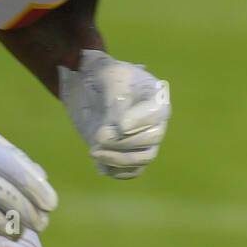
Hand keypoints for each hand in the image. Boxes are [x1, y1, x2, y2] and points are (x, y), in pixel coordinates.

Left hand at [58, 50, 169, 178]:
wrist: (89, 85)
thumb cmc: (103, 75)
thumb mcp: (109, 76)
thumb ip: (116, 100)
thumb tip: (121, 130)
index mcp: (156, 97)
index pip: (157, 113)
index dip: (139, 122)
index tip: (119, 126)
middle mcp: (156, 120)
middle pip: (153, 138)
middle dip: (124, 142)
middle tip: (98, 137)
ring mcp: (144, 139)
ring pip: (144, 158)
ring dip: (119, 159)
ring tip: (94, 152)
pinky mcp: (130, 154)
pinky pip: (132, 171)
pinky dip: (115, 170)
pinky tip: (98, 162)